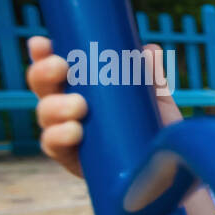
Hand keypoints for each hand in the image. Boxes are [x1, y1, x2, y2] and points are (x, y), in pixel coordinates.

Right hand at [26, 37, 181, 177]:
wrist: (173, 171)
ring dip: (55, 106)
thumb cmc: (158, 130)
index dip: (41, 54)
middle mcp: (68, 109)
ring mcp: (67, 135)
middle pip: (42, 87)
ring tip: (79, 106)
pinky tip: (74, 131)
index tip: (41, 43)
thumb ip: (151, 75)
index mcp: (81, 88)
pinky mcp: (73, 161)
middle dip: (44, 73)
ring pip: (45, 115)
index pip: (55, 67)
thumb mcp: (157, 99)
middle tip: (61, 67)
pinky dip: (58, 137)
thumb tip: (148, 51)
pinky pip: (53, 147)